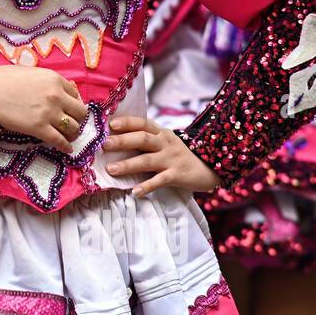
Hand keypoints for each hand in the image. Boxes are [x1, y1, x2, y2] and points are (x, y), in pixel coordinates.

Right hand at [0, 65, 88, 153]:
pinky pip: (59, 140)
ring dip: (73, 134)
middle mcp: (57, 96)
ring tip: (69, 137)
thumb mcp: (32, 73)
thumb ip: (47, 82)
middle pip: (80, 113)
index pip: (75, 94)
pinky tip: (66, 149)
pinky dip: (65, 146)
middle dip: (78, 120)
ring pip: (73, 128)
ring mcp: (49, 113)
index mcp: (55, 79)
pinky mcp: (39, 128)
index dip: (74, 103)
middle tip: (72, 124)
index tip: (70, 110)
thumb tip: (56, 92)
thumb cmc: (4, 79)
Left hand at [102, 116, 218, 197]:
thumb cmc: (179, 153)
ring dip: (128, 165)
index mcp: (161, 133)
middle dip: (123, 141)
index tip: (111, 124)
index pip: (143, 123)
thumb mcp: (165, 141)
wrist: (210, 166)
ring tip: (111, 170)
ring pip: (147, 161)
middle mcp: (165, 144)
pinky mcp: (177, 175)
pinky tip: (135, 192)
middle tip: (104, 145)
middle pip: (143, 139)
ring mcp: (171, 159)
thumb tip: (116, 139)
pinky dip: (147, 186)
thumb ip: (147, 139)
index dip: (127, 122)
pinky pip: (160, 181)